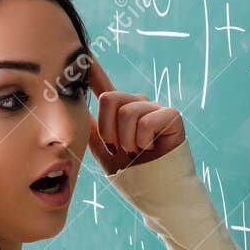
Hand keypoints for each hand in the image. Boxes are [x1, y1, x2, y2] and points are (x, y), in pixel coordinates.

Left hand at [84, 54, 185, 176]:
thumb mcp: (105, 154)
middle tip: (121, 149)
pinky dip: (144, 140)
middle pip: (110, 98)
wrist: (159, 196)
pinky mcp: (172, 117)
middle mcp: (139, 106)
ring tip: (138, 152)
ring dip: (127, 140)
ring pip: (128, 111)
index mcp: (122, 114)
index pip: (105, 88)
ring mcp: (156, 110)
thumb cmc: (135, 177)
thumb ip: (93, 132)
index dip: (94, 71)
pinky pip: (146, 120)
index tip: (84, 54)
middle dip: (109, 130)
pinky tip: (151, 149)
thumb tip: (77, 111)